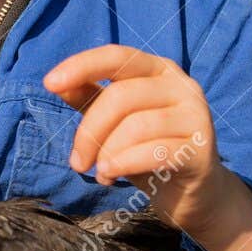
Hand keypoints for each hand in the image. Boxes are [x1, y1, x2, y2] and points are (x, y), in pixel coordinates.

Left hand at [43, 45, 230, 236]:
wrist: (193, 193)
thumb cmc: (148, 151)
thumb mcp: (115, 122)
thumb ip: (90, 99)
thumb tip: (57, 83)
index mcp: (158, 70)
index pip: (117, 57)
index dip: (82, 66)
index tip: (49, 83)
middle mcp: (181, 85)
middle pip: (122, 96)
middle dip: (90, 132)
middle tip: (77, 162)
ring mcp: (196, 116)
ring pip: (137, 126)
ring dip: (107, 153)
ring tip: (102, 173)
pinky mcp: (202, 150)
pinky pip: (155, 152)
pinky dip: (124, 164)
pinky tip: (112, 176)